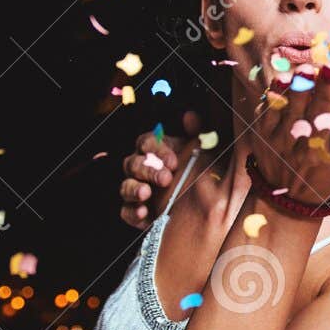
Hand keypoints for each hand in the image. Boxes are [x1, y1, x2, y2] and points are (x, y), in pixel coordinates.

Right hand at [120, 109, 202, 227]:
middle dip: (148, 171)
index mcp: (155, 150)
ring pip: (126, 186)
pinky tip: (144, 213)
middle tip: (166, 178)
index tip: (173, 161)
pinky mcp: (136, 211)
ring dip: (135, 189)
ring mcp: (136, 189)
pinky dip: (133, 212)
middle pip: (133, 164)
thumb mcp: (203, 152)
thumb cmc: (199, 171)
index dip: (157, 150)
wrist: (202, 202)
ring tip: (146, 193)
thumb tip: (190, 116)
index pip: (146, 143)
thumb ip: (197, 133)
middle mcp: (141, 168)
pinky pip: (126, 211)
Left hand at [252, 65, 329, 204]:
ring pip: (295, 112)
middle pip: (323, 115)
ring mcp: (289, 144)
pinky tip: (284, 79)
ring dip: (301, 88)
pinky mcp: (266, 137)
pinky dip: (277, 95)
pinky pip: (270, 113)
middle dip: (327, 90)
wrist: (293, 196)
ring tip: (306, 70)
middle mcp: (317, 151)